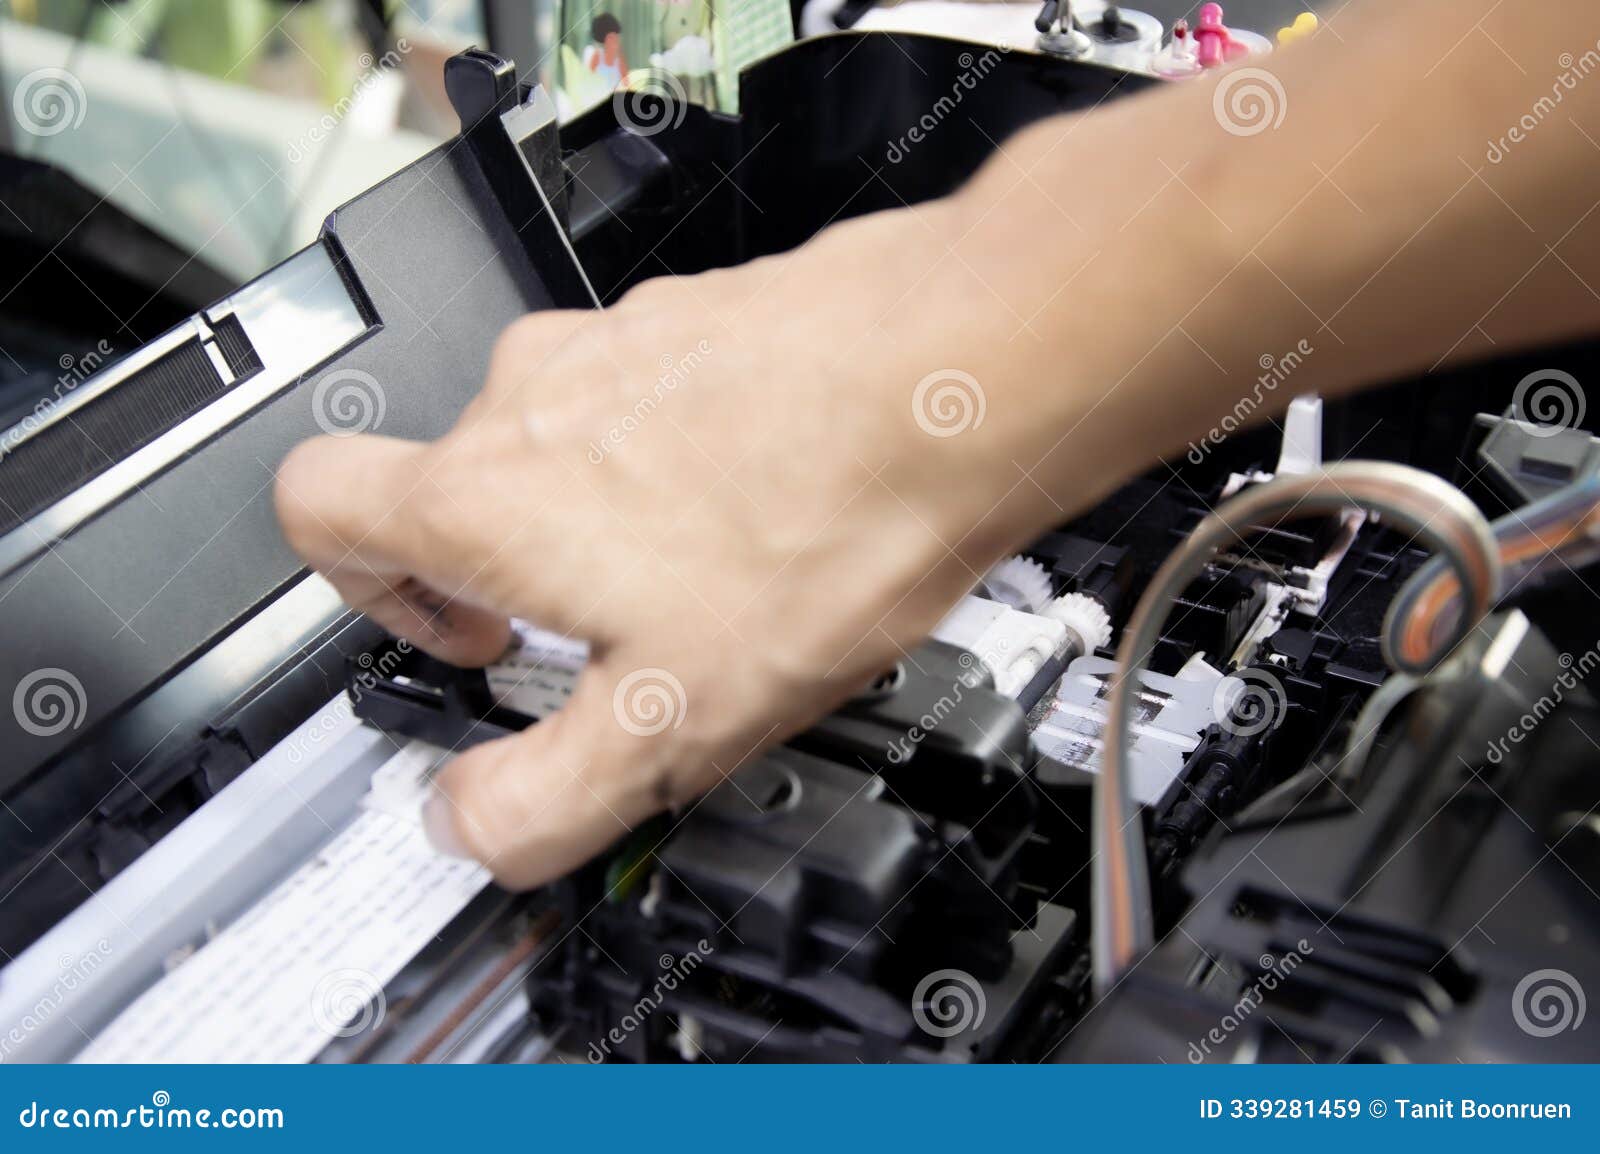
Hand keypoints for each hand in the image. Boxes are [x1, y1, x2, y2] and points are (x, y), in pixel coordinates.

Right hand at [274, 200, 1063, 887]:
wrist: (965, 377)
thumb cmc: (827, 521)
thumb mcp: (667, 725)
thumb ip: (538, 796)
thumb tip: (469, 824)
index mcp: (486, 494)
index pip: (316, 505)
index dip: (359, 589)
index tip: (460, 637)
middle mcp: (535, 397)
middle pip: (456, 487)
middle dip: (517, 577)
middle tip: (617, 643)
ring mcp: (622, 342)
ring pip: (564, 445)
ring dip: (609, 522)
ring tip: (718, 582)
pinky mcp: (704, 318)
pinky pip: (655, 400)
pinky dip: (687, 463)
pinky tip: (777, 515)